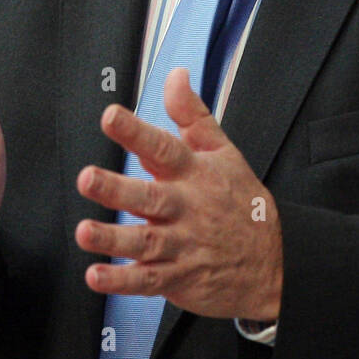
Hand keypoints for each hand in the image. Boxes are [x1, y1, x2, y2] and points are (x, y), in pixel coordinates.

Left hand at [75, 67, 282, 320]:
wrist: (273, 263)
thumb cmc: (243, 204)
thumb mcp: (224, 152)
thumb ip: (192, 115)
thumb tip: (175, 77)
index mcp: (194, 174)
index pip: (164, 147)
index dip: (136, 131)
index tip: (111, 116)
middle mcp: (185, 208)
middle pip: (149, 197)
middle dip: (116, 188)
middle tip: (87, 178)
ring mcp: (182, 245)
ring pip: (144, 241)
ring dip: (112, 238)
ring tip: (85, 232)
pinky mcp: (178, 277)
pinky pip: (147, 281)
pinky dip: (122, 281)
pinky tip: (97, 276)